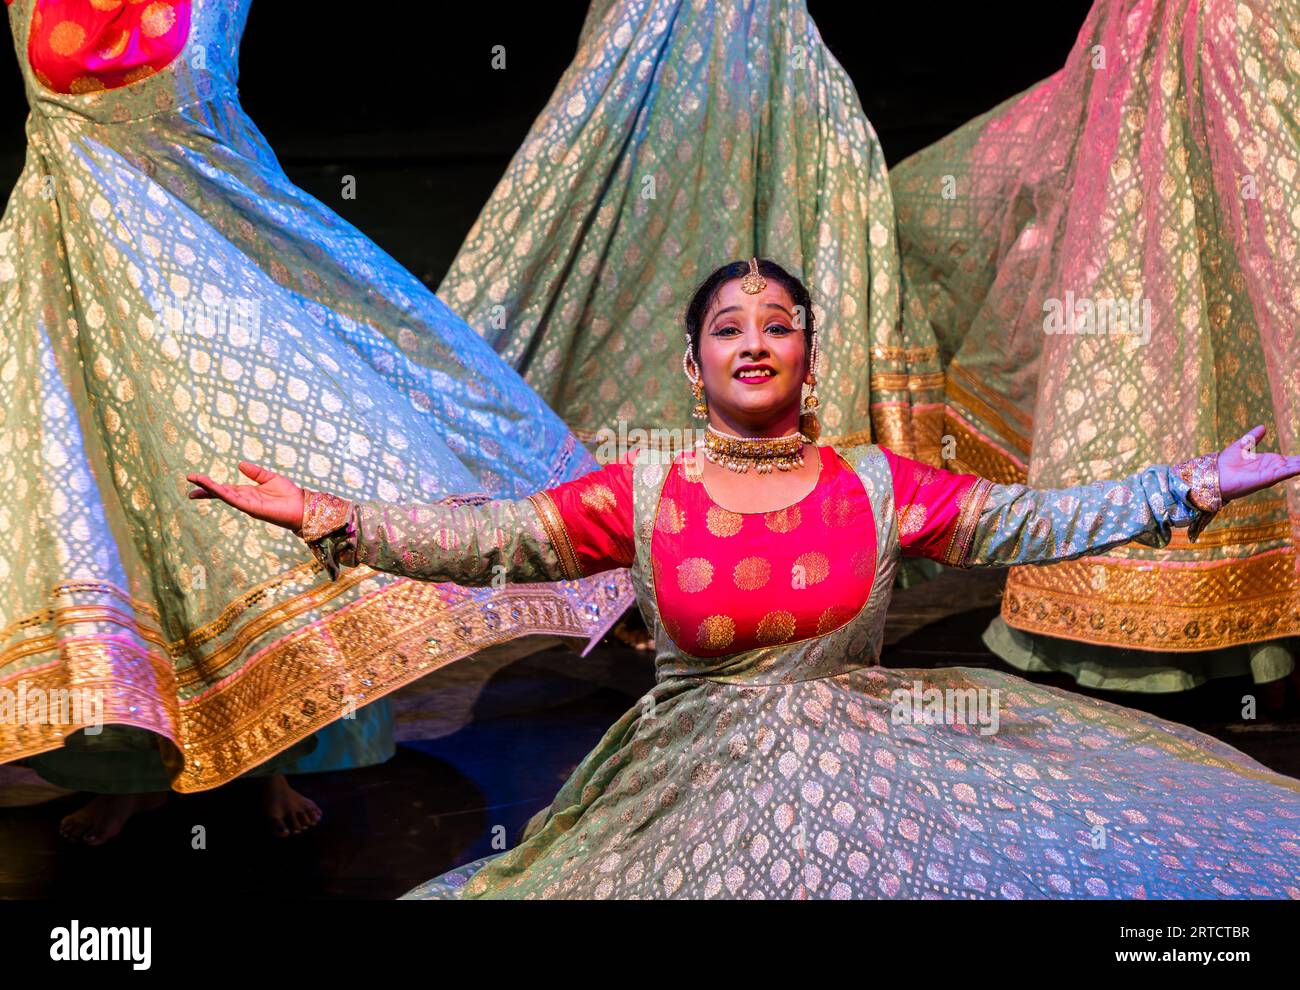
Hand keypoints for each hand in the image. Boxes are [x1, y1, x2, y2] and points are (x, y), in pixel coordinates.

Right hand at [186, 461, 304, 530]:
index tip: (195, 480)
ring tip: (196, 480)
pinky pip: (235, 500)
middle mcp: (244, 499)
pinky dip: (224, 494)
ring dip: (210, 488)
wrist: (302, 506)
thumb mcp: (270, 478)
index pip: (224, 488)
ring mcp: (247, 505)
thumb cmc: (289, 494)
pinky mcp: (253, 509)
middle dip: (204, 487)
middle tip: (188, 479)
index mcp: (247, 492)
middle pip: (220, 492)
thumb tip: (240, 464)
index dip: (210, 485)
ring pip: (224, 495)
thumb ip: (255, 472)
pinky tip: (214, 488)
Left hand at [1217, 425, 1299, 501]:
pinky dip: (1293, 470)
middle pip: (1296, 464)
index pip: (1292, 460)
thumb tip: (1263, 427)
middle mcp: (1273, 469)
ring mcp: (1270, 474)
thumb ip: (1253, 438)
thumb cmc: (1226, 463)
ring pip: (1293, 469)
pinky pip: (1282, 474)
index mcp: (1270, 462)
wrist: (1213, 474)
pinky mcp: (1264, 479)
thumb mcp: (1242, 446)